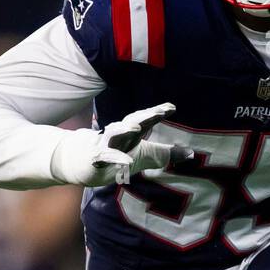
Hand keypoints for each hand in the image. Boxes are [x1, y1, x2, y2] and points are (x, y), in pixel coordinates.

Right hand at [51, 103, 191, 186]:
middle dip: (146, 116)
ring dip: (125, 130)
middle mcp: (119, 136)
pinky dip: (115, 158)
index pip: (145, 121)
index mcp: (131, 134)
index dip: (157, 113)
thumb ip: (165, 154)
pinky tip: (126, 161)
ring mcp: (105, 146)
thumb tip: (192, 153)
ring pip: (115, 135)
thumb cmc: (113, 156)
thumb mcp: (143, 156)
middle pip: (133, 123)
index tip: (172, 107)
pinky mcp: (95, 160)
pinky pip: (105, 158)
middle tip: (160, 110)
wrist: (77, 161)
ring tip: (137, 126)